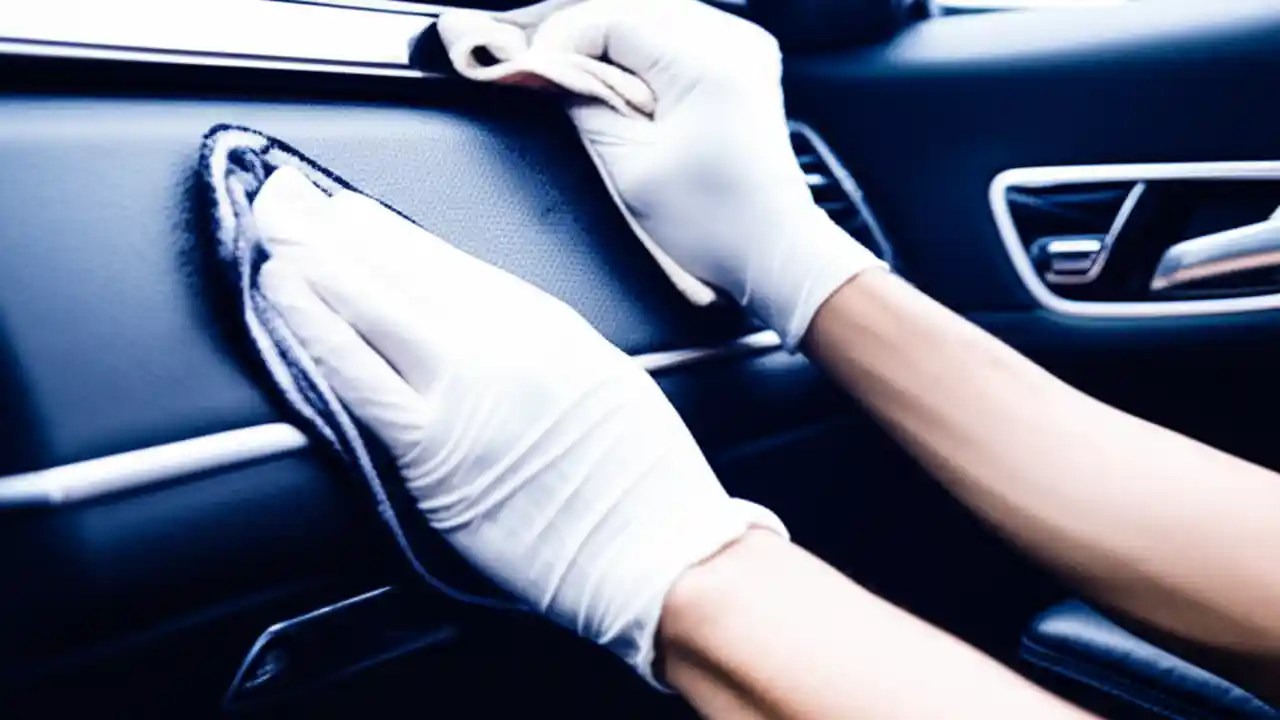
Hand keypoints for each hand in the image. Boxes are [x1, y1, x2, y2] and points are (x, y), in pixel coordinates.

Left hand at [250, 167, 784, 684]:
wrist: (658, 550)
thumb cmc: (642, 480)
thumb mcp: (601, 377)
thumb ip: (536, 345)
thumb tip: (474, 323)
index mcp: (544, 323)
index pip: (443, 260)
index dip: (384, 231)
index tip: (348, 212)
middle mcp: (499, 345)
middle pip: (399, 269)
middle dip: (331, 228)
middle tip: (284, 194)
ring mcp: (462, 395)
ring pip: (370, 308)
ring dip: (311, 263)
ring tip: (270, 228)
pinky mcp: (431, 454)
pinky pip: (359, 380)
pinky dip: (316, 331)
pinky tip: (283, 300)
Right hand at [527, 0, 886, 346]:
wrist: (774, 250)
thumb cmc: (712, 224)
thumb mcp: (630, 168)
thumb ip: (584, 106)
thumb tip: (550, 71)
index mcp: (706, 64)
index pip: (613, 18)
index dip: (563, 38)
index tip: (531, 67)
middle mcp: (732, 42)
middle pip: (634, 6)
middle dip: (583, 32)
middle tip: (544, 66)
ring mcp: (744, 47)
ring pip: (655, 11)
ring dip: (611, 36)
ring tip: (576, 72)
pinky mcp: (745, 61)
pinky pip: (680, 31)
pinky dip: (643, 46)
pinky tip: (620, 74)